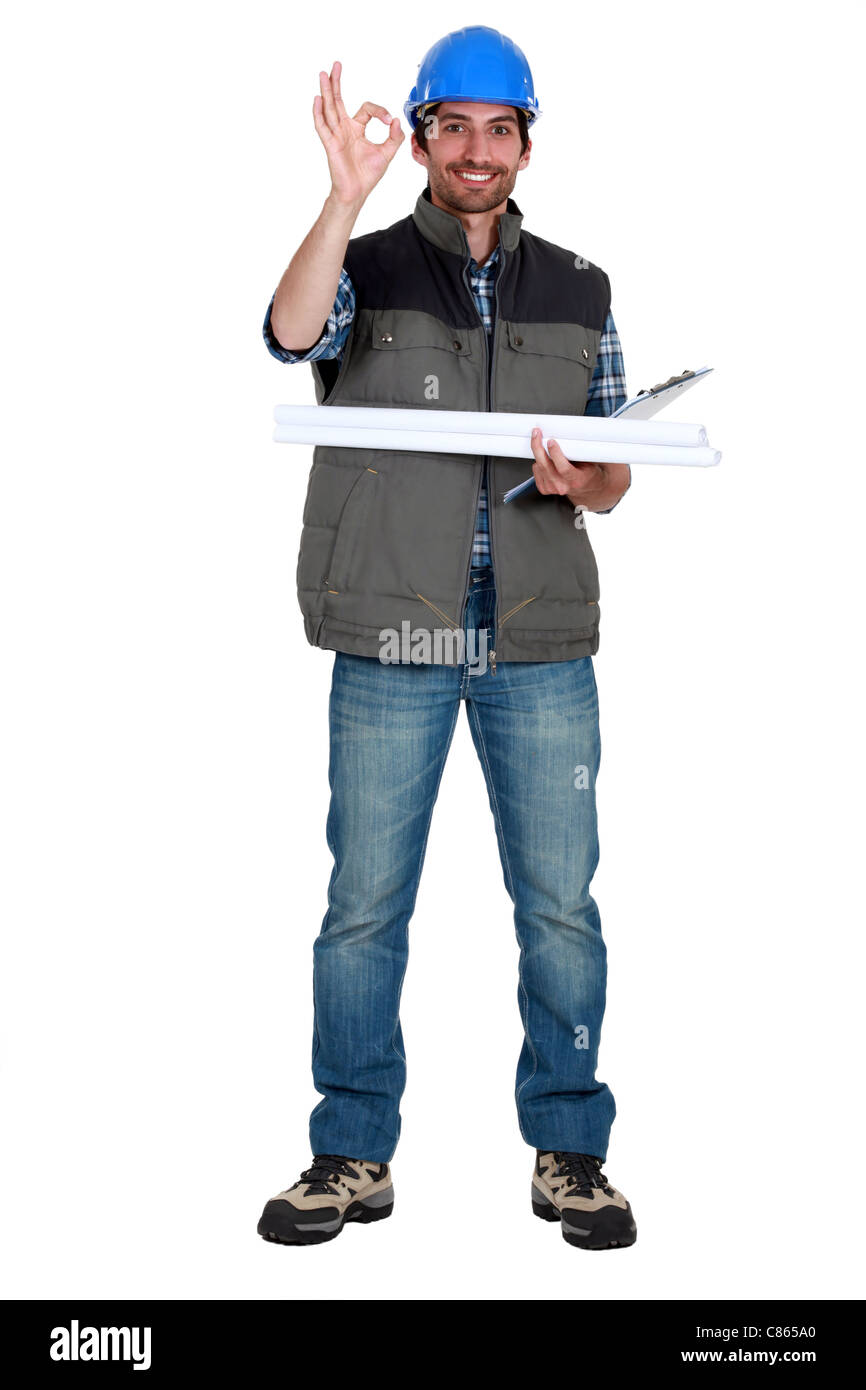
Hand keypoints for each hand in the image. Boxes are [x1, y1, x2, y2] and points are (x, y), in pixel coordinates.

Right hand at [313, 61, 404, 207]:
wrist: (357, 192)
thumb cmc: (368, 175)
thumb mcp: (387, 153)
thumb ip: (394, 137)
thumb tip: (397, 120)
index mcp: (357, 129)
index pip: (366, 109)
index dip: (379, 111)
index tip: (389, 121)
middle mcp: (344, 129)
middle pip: (338, 101)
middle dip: (337, 83)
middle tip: (336, 65)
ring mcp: (336, 135)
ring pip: (329, 109)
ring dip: (326, 91)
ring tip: (323, 74)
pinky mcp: (330, 145)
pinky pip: (322, 127)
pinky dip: (319, 113)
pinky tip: (318, 99)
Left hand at [529, 428, 610, 506]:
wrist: (585, 488)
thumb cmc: (587, 474)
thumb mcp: (589, 463)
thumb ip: (578, 453)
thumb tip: (568, 436)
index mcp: (576, 480)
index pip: (563, 468)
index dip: (555, 454)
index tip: (551, 441)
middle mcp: (563, 486)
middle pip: (546, 466)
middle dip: (538, 447)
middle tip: (536, 434)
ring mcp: (552, 489)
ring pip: (538, 467)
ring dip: (538, 453)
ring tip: (541, 444)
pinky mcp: (544, 489)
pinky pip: (536, 471)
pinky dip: (538, 463)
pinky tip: (544, 459)